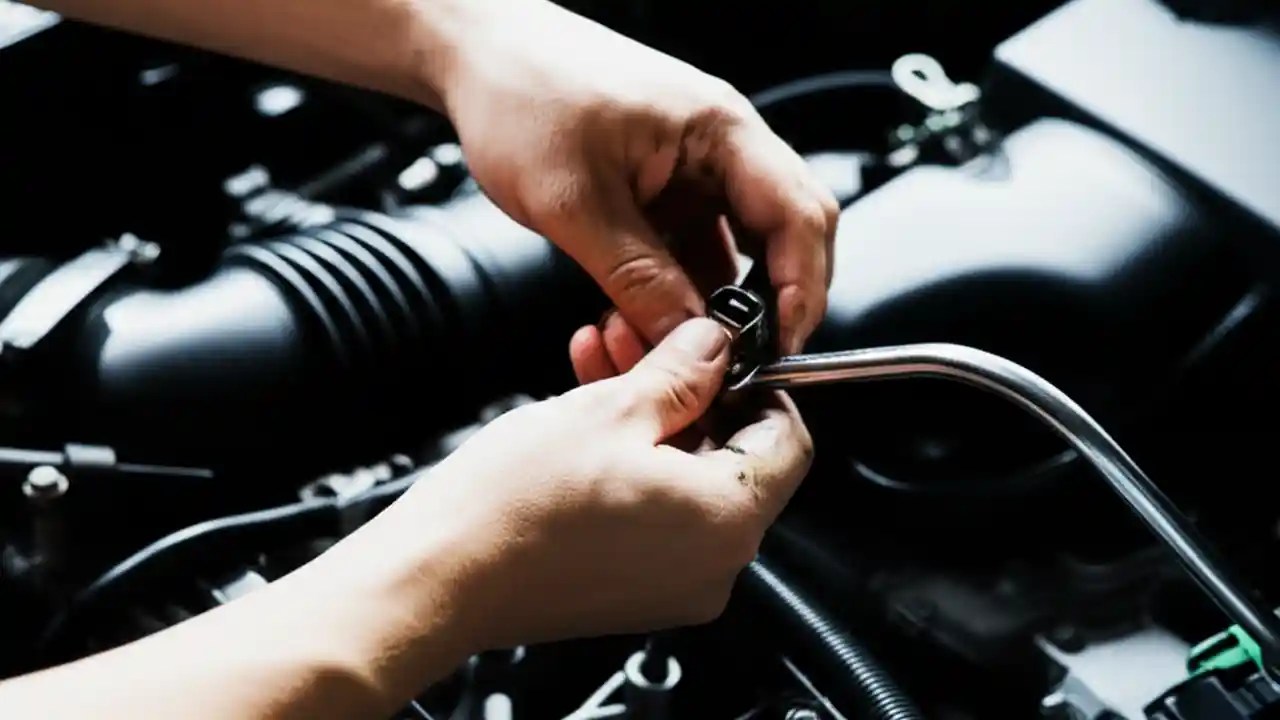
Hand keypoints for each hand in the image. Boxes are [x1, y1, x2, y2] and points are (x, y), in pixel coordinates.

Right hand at [383, 318, 811, 650]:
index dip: (758, 383)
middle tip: (647, 348)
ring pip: (691, 482)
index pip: (789, 438)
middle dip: (691, 394)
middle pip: (736, 458)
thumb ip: (682, 370)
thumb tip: (715, 345)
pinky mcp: (633, 591)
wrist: (437, 578)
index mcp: (727, 520)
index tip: (723, 354)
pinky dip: (636, 465)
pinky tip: (592, 418)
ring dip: (656, 420)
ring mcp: (673, 585)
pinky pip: (659, 515)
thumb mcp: (612, 408)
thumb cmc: (510, 509)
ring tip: (607, 370)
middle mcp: (714, 566)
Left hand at [435, 0, 837, 353]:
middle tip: (747, 358)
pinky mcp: (669, 185)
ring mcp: (697, 166)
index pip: (800, 214)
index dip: (801, 288)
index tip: (780, 344)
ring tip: (686, 343)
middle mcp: (722, 145)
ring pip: (742, 247)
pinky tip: (656, 315)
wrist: (478, 57)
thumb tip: (689, 343)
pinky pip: (698, 245)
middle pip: (788, 232)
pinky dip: (686, 285)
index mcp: (720, 130)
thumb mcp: (575, 204)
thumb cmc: (522, 95)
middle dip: (774, 301)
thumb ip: (638, 279)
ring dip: (722, 300)